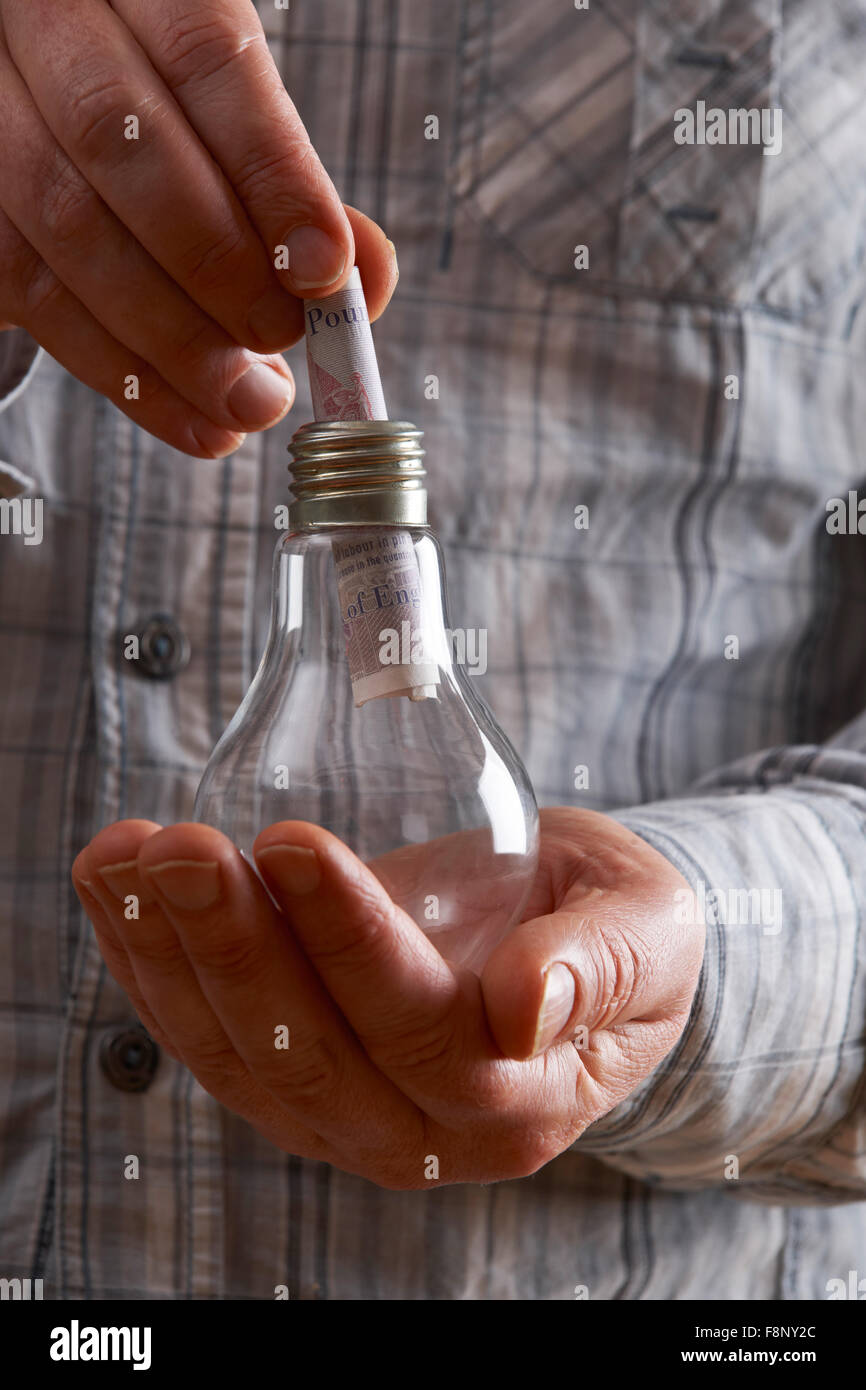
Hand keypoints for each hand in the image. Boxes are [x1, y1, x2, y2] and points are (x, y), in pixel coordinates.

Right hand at [0, 0, 396, 455]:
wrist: (48, 99)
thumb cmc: (166, 117)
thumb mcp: (234, 117)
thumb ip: (295, 187)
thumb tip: (363, 278)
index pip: (206, 57)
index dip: (273, 173)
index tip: (327, 273)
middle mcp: (39, 19)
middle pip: (121, 140)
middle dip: (217, 269)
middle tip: (280, 347)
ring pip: (61, 224)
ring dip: (167, 340)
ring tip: (240, 405)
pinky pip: (25, 292)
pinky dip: (114, 370)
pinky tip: (180, 411)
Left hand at [72, 808, 704, 1187]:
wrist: (572, 946)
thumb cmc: (616, 926)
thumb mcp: (646, 929)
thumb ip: (601, 964)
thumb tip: (525, 1001)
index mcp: (517, 1099)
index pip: (418, 1030)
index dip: (350, 941)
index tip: (295, 841)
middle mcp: (421, 1131)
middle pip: (307, 1057)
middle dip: (233, 949)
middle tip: (182, 847)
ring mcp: (343, 1116)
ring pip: (237, 1056)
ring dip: (169, 955)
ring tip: (128, 856)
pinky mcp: (292, 1080)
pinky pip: (206, 1038)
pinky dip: (149, 964)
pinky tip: (115, 885)